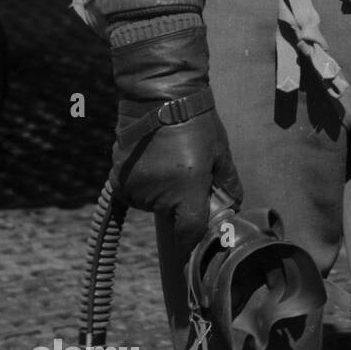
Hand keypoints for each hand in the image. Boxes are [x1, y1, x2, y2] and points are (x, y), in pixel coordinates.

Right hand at [110, 26, 242, 256]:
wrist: (159, 94)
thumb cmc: (197, 121)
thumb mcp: (221, 151)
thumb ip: (228, 184)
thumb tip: (232, 207)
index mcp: (186, 190)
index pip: (189, 235)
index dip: (195, 245)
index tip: (199, 255)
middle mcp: (157, 195)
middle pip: (172, 216)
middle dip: (182, 204)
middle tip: (190, 174)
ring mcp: (135, 188)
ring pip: (153, 204)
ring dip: (162, 193)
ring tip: (171, 159)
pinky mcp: (118, 180)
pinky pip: (135, 194)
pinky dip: (145, 184)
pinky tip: (154, 161)